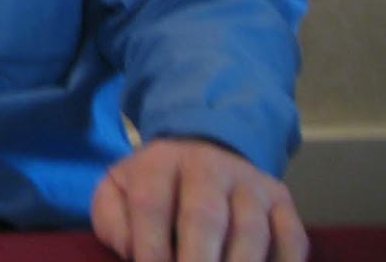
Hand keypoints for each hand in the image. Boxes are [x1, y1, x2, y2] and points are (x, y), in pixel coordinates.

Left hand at [91, 138, 305, 261]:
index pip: (151, 205)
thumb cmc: (155, 188)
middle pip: (204, 217)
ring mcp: (250, 183)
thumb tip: (134, 254)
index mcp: (160, 162)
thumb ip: (113, 222)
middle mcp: (208, 166)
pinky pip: (292, 240)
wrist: (202, 154)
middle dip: (198, 261)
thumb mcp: (118, 192)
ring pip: (250, 232)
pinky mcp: (282, 201)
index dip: (150, 247)